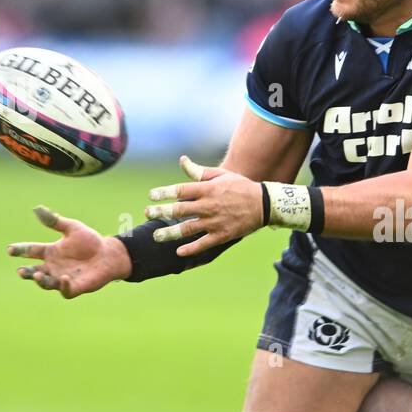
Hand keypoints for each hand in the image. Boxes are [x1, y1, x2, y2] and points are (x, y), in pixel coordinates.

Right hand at [6, 205, 131, 298]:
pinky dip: (63, 286)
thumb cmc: (90, 241)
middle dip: (26, 272)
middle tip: (20, 270)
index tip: (10, 249)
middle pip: (34, 270)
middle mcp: (53, 266)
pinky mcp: (75, 287)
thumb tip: (36, 208)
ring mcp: (62, 278)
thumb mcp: (72, 228)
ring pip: (46, 283)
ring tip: (36, 274)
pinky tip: (63, 277)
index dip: (20, 250)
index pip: (31, 250)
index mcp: (50, 251)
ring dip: (40, 280)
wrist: (109, 254)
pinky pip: (65, 290)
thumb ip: (55, 221)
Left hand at [145, 155, 263, 256]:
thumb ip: (198, 172)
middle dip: (161, 212)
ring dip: (170, 233)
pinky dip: (191, 249)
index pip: (181, 190)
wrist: (264, 204)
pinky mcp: (223, 235)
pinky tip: (179, 252)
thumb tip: (182, 160)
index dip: (165, 193)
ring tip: (156, 236)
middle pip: (180, 210)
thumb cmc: (240, 186)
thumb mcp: (220, 175)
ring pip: (188, 229)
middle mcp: (209, 206)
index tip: (151, 196)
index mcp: (208, 189)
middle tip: (147, 214)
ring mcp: (215, 222)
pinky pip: (204, 244)